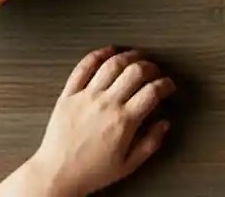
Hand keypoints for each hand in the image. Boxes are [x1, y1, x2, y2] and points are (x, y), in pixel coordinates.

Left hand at [0, 48, 174, 196]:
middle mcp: (106, 104)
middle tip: (154, 71)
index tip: (167, 85)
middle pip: (135, 71)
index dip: (165, 84)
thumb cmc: (89, 172)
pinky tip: (107, 51)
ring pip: (112, 64)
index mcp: (123, 122)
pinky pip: (83, 67)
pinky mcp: (69, 94)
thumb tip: (163, 125)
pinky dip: (97, 54)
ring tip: (136, 56)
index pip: (152, 91)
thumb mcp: (128, 164)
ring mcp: (86, 96)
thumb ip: (150, 143)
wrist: (57, 174)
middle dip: (151, 67)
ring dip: (128, 56)